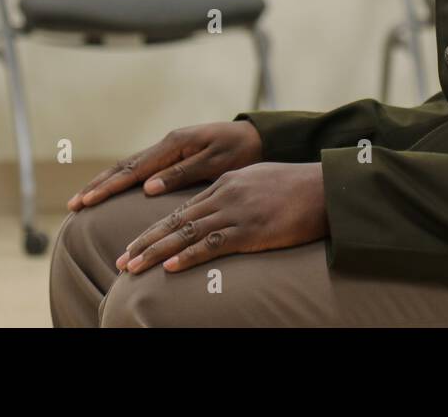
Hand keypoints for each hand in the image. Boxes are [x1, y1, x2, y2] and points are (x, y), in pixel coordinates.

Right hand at [66, 121, 263, 210]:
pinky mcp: (173, 155)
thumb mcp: (215, 163)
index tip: (86, 201)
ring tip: (83, 199)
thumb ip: (181, 174)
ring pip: (130, 166)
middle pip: (124, 166)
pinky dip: (122, 179)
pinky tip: (111, 190)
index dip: (108, 186)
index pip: (133, 169)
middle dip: (98, 185)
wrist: (256, 137)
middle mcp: (167, 144)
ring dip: (105, 182)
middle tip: (74, 204)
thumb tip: (147, 188)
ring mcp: (169, 149)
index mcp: (174, 145)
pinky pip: (141, 168)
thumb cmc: (240, 151)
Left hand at [116, 162, 327, 273]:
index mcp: (225, 183)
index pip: (182, 209)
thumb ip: (236, 192)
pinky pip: (213, 244)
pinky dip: (189, 256)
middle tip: (122, 259)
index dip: (155, 228)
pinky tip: (171, 266)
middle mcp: (224, 195)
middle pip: (176, 221)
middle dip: (145, 241)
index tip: (135, 244)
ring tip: (133, 266)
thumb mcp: (259, 180)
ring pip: (186, 233)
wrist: (326, 187)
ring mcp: (236, 212)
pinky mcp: (251, 230)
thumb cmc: (297, 186)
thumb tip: (220, 208)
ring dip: (156, 251)